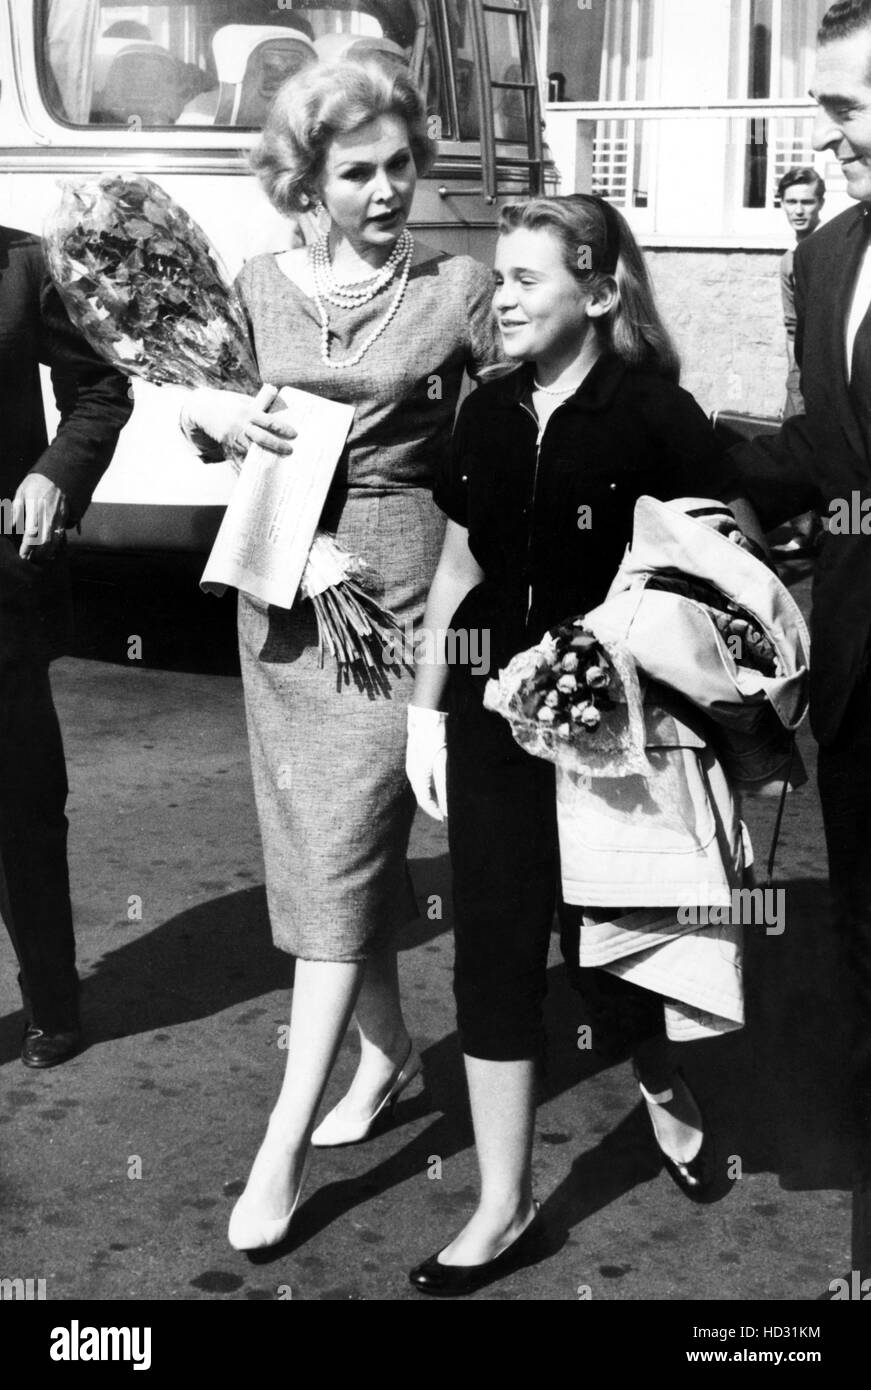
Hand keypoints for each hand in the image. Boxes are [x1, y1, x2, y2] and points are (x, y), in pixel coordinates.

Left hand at [12, 473, 68, 559]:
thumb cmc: (38, 481)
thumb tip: (12, 525)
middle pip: (45, 542)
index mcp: (36, 509)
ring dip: (48, 552)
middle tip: (31, 560)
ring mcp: (59, 518)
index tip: (23, 556)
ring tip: (40, 558)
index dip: (27, 547)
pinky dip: (57, 545)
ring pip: (56, 541)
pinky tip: (52, 549)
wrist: (60, 473)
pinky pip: (62, 535)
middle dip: (38, 554)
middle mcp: (49, 515)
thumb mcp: (22, 491)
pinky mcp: (66, 517)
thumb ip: (17, 509)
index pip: (31, 534)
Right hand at [181, 383, 296, 459]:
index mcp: (247, 412)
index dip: (282, 428)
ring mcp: (233, 437)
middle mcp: (240, 425)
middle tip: (290, 451)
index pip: (268, 421)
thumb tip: (280, 411)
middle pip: (261, 438)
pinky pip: (238, 459)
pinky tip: (256, 476)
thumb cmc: (229, 404)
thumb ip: (260, 408)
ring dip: (264, 459)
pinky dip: (246, 467)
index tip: (294, 434)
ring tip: (277, 466)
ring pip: (250, 451)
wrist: (204, 408)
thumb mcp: (244, 401)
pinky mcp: (227, 446)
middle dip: (276, 445)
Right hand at [406, 705, 447, 821]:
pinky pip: (422, 777)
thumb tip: (447, 806)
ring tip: (443, 802)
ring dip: (431, 796)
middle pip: (422, 795)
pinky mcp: (416, 757)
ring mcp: (412, 764)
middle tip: (444, 813)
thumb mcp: (442, 762)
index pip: (424, 801)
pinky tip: (438, 785)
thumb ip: (444, 786)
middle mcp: (412, 771)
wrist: (425, 716)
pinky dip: (430, 786)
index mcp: (417, 775)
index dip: (434, 811)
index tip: (444, 819)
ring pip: (421, 786)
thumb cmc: (434, 738)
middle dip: (433, 805)